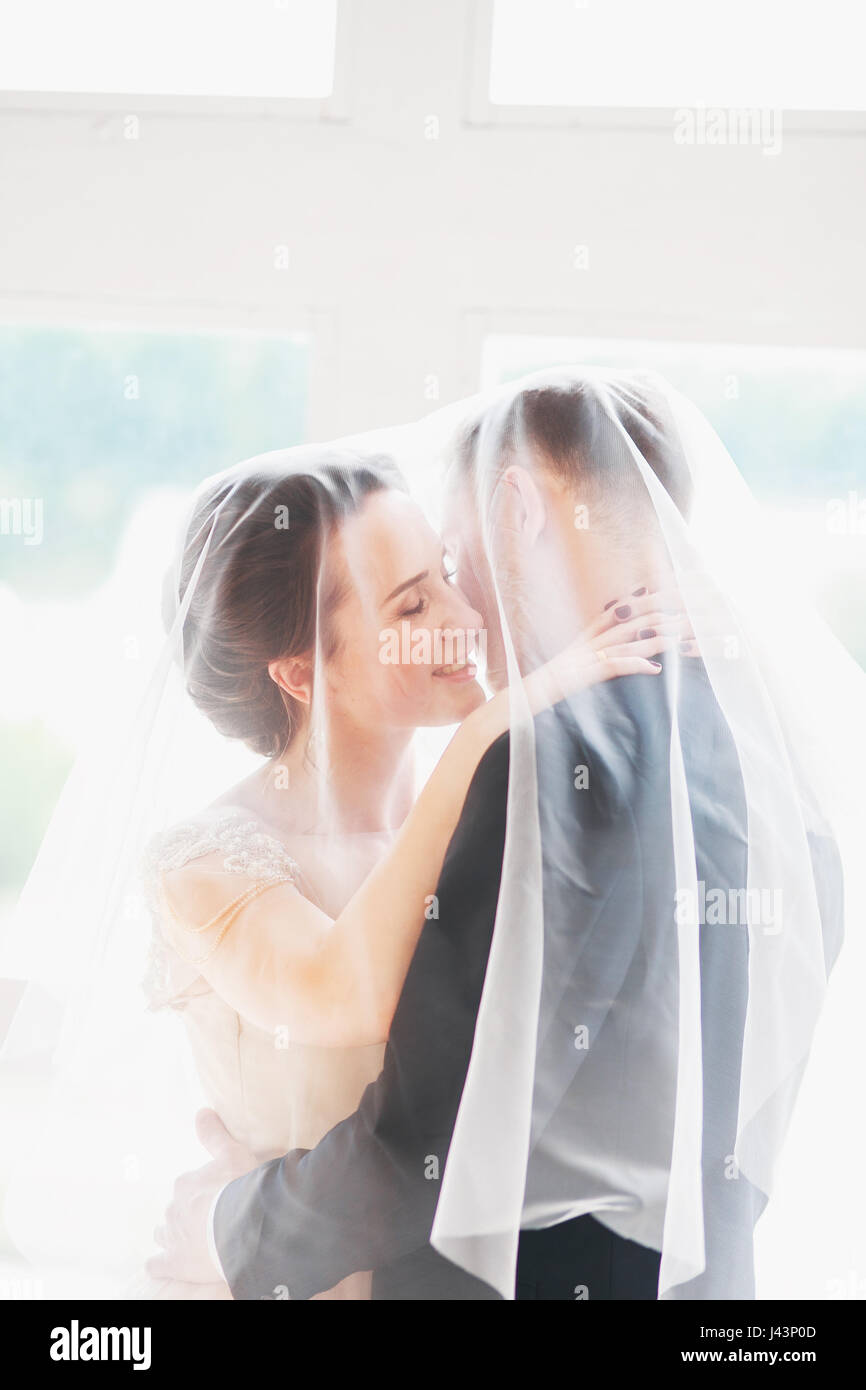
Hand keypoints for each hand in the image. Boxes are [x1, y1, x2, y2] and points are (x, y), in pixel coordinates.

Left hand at [146, 1108, 257, 1284]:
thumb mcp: (232, 1153)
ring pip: (164, 1234)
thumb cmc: (239, 1187)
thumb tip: (201, 1111)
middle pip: (176, 1210)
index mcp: (185, 1184)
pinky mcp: (174, 1263)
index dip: (203, 1192)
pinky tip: (162, 1265)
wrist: (240, 1227)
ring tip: (190, 1242)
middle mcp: (173, 1208)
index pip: (188, 1187)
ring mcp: (172, 1237)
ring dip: (173, 1236)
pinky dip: (158, 1264)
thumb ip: (215, 1135)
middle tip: (209, 1222)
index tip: (217, 1197)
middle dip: (188, 1215)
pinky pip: (156, 1264)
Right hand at [531, 588, 693, 707]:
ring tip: (679, 638)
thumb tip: (612, 650)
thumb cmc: (547, 686)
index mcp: (585, 637)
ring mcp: (585, 657)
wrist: (523, 698)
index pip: (619, 613)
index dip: (644, 602)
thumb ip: (592, 654)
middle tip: (686, 615)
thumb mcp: (571, 664)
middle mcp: (587, 642)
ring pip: (626, 641)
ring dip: (655, 639)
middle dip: (659, 617)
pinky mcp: (584, 675)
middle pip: (629, 622)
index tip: (668, 594)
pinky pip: (613, 666)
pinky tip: (655, 668)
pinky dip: (635, 665)